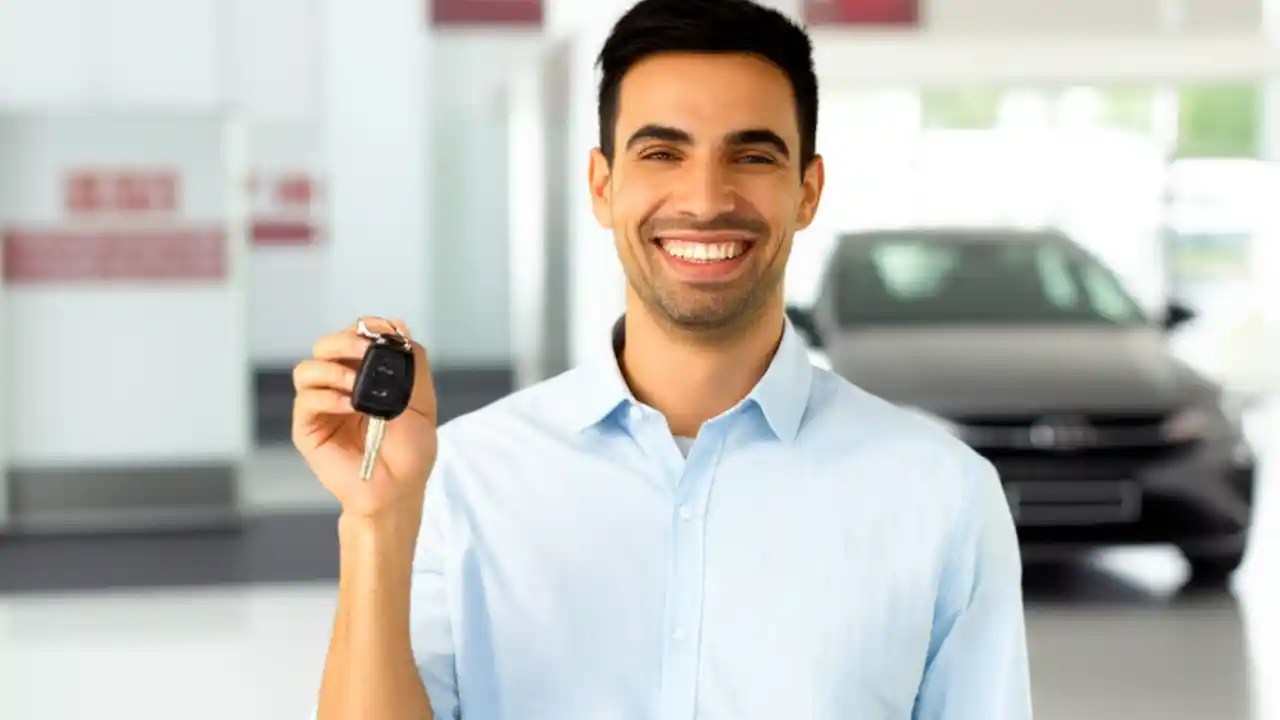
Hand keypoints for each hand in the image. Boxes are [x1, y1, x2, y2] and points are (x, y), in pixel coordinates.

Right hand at [292, 318, 437, 518]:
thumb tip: (398, 325)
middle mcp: (339, 386)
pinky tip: (350, 407)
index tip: (380, 334)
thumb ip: (413, 364)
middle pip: (324, 345)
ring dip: (331, 368)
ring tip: (354, 383)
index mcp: (365, 376)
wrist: (399, 489)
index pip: (352, 337)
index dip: (363, 329)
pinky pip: (306, 400)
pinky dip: (327, 397)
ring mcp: (322, 406)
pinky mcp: (309, 429)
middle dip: (343, 342)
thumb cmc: (411, 451)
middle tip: (363, 353)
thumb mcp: (422, 401)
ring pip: (306, 369)